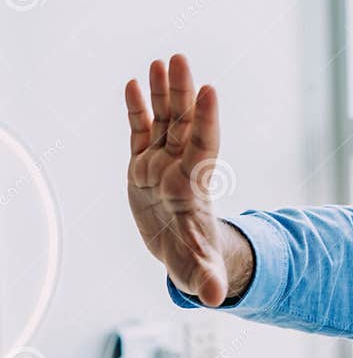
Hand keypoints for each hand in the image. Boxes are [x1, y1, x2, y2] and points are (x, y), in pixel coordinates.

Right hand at [125, 55, 251, 306]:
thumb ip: (205, 279)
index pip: (203, 147)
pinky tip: (133, 83)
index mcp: (194, 186)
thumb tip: (214, 297)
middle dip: (182, 93)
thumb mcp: (198, 272)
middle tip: (181, 60)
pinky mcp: (143, 166)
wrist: (183, 254)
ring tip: (162, 61)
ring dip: (163, 92)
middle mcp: (180, 167)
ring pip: (164, 121)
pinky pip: (140, 132)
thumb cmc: (194, 262)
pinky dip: (137, 110)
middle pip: (183, 124)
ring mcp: (162, 163)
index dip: (206, 120)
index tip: (209, 91)